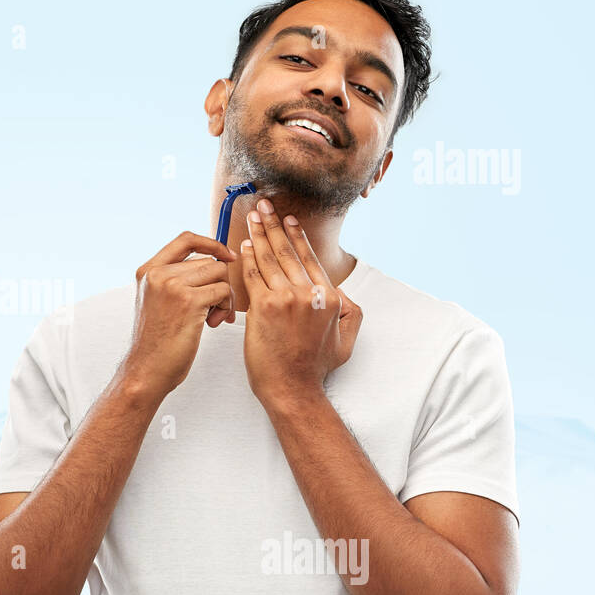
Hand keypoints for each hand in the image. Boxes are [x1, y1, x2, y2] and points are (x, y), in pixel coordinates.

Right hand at [119, 231, 238, 400]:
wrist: (146, 369)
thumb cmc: (157, 341)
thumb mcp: (156, 301)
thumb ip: (174, 279)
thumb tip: (213, 262)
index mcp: (148, 270)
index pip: (186, 239)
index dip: (211, 243)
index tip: (225, 256)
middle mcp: (158, 273)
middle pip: (209, 261)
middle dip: (219, 282)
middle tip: (215, 308)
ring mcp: (172, 285)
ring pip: (219, 273)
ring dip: (224, 296)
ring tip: (212, 317)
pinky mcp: (189, 301)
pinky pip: (223, 291)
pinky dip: (225, 307)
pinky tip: (212, 324)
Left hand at [239, 200, 362, 406]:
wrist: (292, 389)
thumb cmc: (316, 367)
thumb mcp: (347, 339)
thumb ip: (350, 312)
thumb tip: (340, 293)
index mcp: (329, 297)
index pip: (309, 258)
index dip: (297, 235)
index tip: (288, 218)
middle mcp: (309, 293)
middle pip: (288, 252)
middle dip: (273, 224)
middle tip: (263, 205)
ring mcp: (286, 299)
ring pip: (270, 259)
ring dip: (259, 234)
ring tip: (250, 216)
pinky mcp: (264, 307)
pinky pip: (253, 276)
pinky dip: (248, 258)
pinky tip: (244, 245)